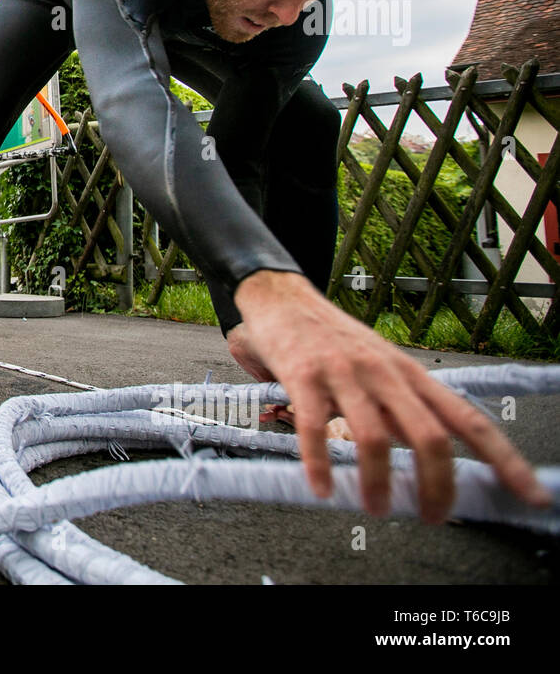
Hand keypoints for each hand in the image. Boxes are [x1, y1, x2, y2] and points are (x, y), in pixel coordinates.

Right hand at [233, 270, 550, 522]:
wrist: (283, 297)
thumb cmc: (332, 337)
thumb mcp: (381, 366)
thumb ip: (402, 407)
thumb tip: (425, 459)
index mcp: (411, 374)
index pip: (470, 420)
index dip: (505, 460)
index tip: (529, 494)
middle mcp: (385, 373)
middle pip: (429, 437)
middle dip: (438, 485)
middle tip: (433, 516)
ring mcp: (344, 374)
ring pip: (373, 439)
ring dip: (377, 484)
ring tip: (376, 508)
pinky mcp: (303, 376)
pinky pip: (314, 428)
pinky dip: (319, 464)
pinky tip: (321, 486)